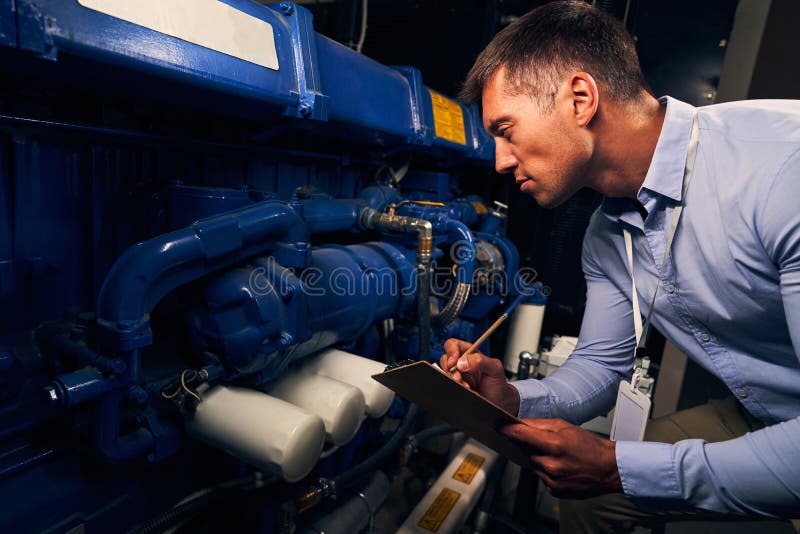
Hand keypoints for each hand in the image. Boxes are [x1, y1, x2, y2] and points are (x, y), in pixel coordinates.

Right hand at [439, 338, 519, 415]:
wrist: (499, 404)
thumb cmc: (498, 385)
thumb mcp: (495, 369)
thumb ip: (481, 360)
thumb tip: (462, 362)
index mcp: (471, 355)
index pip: (455, 345)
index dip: (451, 350)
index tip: (454, 362)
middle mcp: (461, 365)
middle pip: (445, 360)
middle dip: (450, 370)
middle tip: (459, 378)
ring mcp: (457, 377)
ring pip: (445, 373)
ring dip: (454, 381)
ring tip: (467, 387)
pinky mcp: (455, 386)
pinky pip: (448, 384)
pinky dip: (455, 388)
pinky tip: (466, 391)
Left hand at [502, 418, 621, 498]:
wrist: (608, 468)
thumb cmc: (589, 446)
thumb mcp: (564, 426)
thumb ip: (539, 425)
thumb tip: (519, 423)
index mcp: (554, 445)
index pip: (521, 435)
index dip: (507, 430)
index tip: (498, 426)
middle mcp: (551, 465)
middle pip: (526, 452)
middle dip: (529, 445)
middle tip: (543, 441)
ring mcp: (552, 480)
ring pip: (533, 465)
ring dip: (539, 458)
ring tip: (556, 454)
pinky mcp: (554, 490)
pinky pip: (541, 477)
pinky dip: (546, 471)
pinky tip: (559, 466)